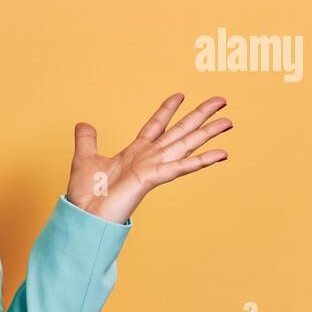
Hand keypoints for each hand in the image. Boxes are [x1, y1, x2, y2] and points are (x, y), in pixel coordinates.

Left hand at [65, 93, 231, 223]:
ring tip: (229, 121)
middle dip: (199, 115)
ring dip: (208, 133)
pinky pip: (180, 167)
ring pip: (186, 145)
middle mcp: (148, 158)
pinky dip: (201, 161)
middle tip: (220, 100)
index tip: (180, 95)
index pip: (155, 126)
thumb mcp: (84, 158)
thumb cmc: (87, 195)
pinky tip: (221, 154)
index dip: (168, 110)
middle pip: (179, 131)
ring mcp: (153, 168)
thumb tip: (82, 123)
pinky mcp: (152, 179)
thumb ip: (86, 139)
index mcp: (134, 152)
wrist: (85, 216)